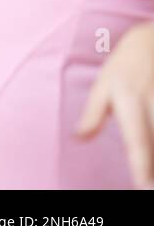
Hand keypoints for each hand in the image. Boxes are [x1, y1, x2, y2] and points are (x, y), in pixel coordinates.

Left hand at [76, 22, 153, 187]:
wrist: (153, 39)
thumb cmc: (125, 65)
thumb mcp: (103, 86)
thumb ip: (93, 115)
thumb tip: (78, 139)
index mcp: (130, 101)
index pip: (139, 140)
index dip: (142, 165)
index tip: (143, 186)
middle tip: (149, 186)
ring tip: (152, 174)